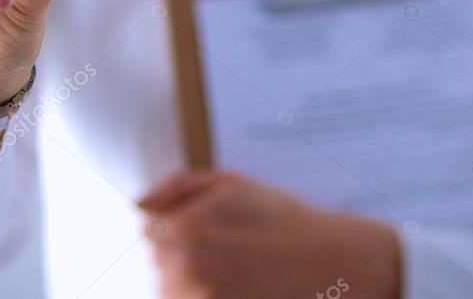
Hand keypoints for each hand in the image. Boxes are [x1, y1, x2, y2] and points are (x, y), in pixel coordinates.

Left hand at [139, 171, 401, 298]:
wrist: (333, 266)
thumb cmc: (284, 223)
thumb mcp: (234, 184)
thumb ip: (178, 187)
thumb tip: (139, 203)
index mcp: (183, 229)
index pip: (151, 231)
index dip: (179, 226)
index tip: (209, 230)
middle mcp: (184, 270)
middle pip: (160, 264)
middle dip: (186, 255)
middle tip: (230, 252)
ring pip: (173, 291)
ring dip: (194, 283)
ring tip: (238, 274)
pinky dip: (206, 296)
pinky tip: (239, 289)